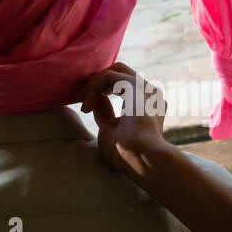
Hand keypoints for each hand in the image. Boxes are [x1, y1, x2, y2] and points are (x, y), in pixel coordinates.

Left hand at [79, 62, 170, 180]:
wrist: (141, 160)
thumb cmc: (127, 153)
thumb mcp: (110, 129)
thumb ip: (104, 112)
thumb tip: (96, 99)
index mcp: (148, 106)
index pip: (124, 87)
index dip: (102, 91)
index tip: (86, 107)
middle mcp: (150, 95)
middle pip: (121, 74)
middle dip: (98, 83)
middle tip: (81, 99)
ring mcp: (146, 89)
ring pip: (115, 71)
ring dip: (94, 84)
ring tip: (83, 102)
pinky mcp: (137, 86)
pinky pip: (109, 76)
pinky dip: (93, 88)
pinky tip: (87, 106)